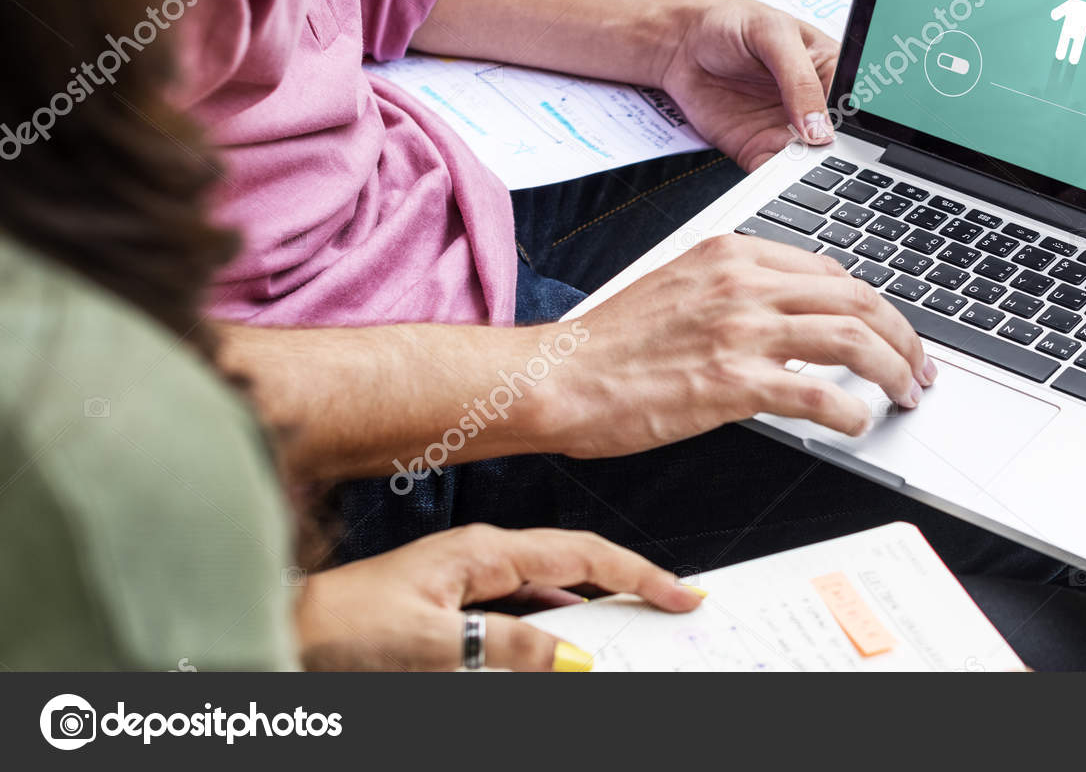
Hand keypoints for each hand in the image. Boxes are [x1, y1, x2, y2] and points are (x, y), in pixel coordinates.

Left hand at [296, 525, 702, 670]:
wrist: (282, 632)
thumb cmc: (341, 629)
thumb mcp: (435, 645)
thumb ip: (510, 648)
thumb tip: (572, 658)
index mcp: (482, 551)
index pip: (582, 554)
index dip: (637, 572)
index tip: (679, 593)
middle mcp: (478, 558)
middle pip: (572, 568)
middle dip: (622, 588)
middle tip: (664, 611)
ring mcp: (465, 580)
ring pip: (546, 595)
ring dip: (583, 614)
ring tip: (618, 633)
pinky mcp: (450, 607)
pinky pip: (516, 615)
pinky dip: (546, 630)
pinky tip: (554, 650)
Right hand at [545, 234, 937, 458]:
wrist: (559, 377)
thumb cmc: (611, 345)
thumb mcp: (681, 289)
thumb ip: (738, 293)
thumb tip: (794, 320)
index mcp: (732, 254)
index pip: (830, 270)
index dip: (871, 303)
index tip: (886, 330)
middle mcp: (743, 283)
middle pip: (857, 297)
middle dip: (902, 334)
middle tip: (917, 366)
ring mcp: (741, 329)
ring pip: (853, 338)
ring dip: (894, 369)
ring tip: (906, 394)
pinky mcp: (733, 381)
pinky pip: (819, 392)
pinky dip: (852, 409)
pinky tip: (858, 422)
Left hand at [658, 0, 838, 169]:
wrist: (679, 44)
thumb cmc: (731, 24)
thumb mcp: (772, 34)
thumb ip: (799, 78)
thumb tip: (821, 126)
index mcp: (830, 71)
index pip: (854, 104)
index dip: (855, 123)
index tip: (846, 134)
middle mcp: (813, 106)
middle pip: (838, 141)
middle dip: (835, 154)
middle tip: (824, 155)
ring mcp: (786, 130)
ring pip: (810, 164)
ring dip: (808, 172)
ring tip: (801, 167)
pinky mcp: (759, 150)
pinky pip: (775, 175)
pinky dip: (777, 182)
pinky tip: (776, 177)